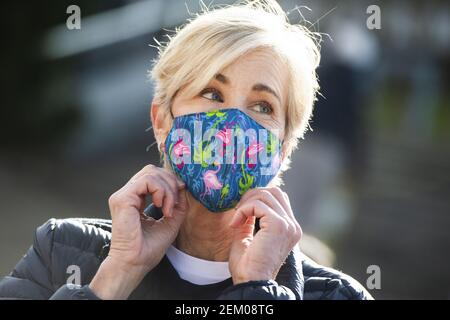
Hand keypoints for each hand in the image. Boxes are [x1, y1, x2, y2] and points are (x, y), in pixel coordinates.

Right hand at [89, 164, 186, 298]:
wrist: (135, 263)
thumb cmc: (148, 248)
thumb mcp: (171, 221)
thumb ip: (177, 203)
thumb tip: (183, 187)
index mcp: (135, 199)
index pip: (153, 177)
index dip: (170, 182)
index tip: (180, 196)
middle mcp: (127, 195)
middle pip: (152, 170)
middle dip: (170, 182)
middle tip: (174, 203)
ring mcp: (123, 195)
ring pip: (151, 173)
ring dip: (167, 189)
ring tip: (168, 208)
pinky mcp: (123, 199)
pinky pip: (147, 181)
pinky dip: (161, 191)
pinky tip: (162, 206)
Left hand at [228, 187, 301, 284]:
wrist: (251, 283)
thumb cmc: (247, 267)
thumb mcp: (247, 238)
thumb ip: (248, 221)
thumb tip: (243, 206)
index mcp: (289, 229)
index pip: (278, 199)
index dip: (257, 198)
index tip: (240, 210)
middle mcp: (292, 225)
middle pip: (274, 191)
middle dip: (252, 195)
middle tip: (237, 210)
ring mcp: (288, 224)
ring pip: (266, 195)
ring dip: (246, 203)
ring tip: (236, 219)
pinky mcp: (278, 225)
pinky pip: (257, 204)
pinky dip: (243, 210)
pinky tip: (234, 224)